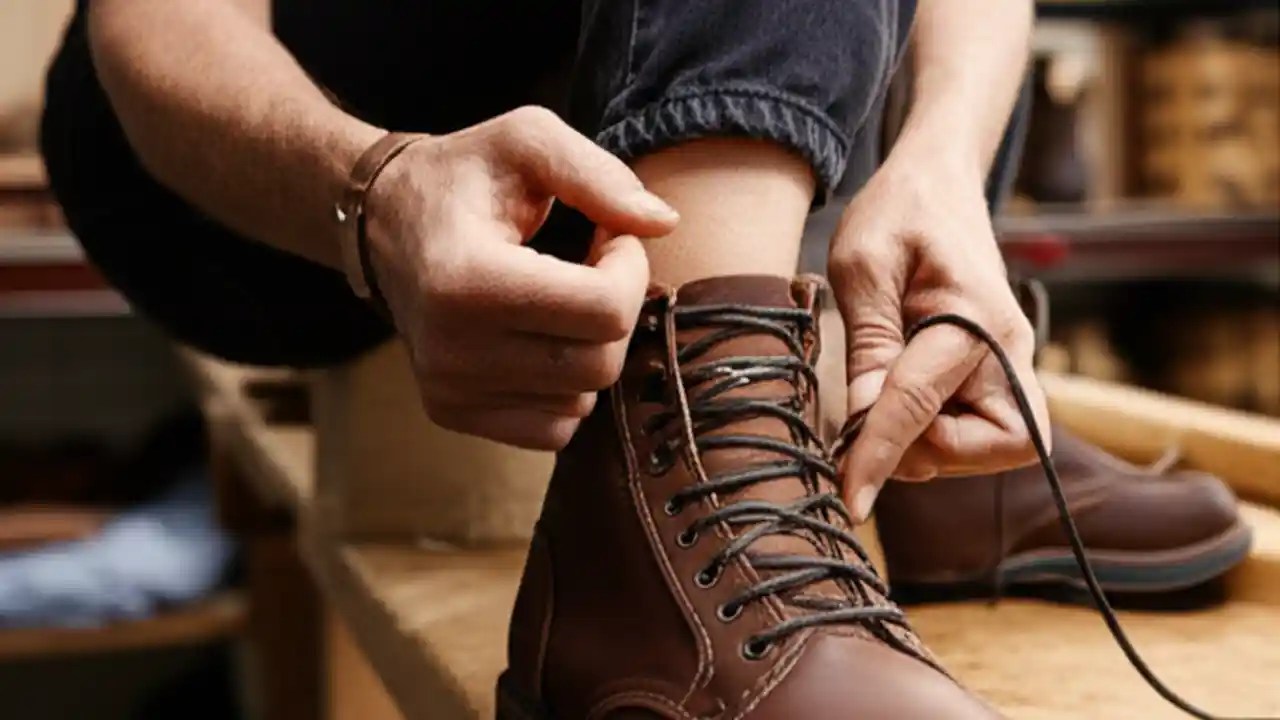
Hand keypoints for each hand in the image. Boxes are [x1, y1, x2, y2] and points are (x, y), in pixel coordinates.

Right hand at [363, 106, 678, 449]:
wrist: (383, 222)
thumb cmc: (462, 176)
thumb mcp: (526, 141)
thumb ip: (597, 174)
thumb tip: (664, 224)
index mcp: (466, 278)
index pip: (603, 308)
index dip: (629, 266)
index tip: (610, 235)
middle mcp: (450, 348)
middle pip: (600, 361)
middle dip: (615, 306)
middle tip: (593, 264)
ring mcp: (448, 388)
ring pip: (583, 398)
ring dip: (591, 345)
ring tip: (561, 296)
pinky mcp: (451, 412)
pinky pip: (555, 428)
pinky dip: (565, 386)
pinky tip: (543, 337)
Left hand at [828, 145, 1048, 520]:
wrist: (938, 184)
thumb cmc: (898, 213)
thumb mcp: (861, 265)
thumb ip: (868, 343)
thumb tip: (864, 416)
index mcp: (975, 321)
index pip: (919, 409)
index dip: (878, 458)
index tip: (850, 503)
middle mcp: (1010, 351)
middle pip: (989, 448)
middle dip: (925, 447)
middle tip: (871, 404)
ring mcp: (1011, 366)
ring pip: (983, 448)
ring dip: (925, 439)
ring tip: (882, 381)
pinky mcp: (998, 375)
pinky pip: (977, 432)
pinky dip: (935, 429)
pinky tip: (900, 388)